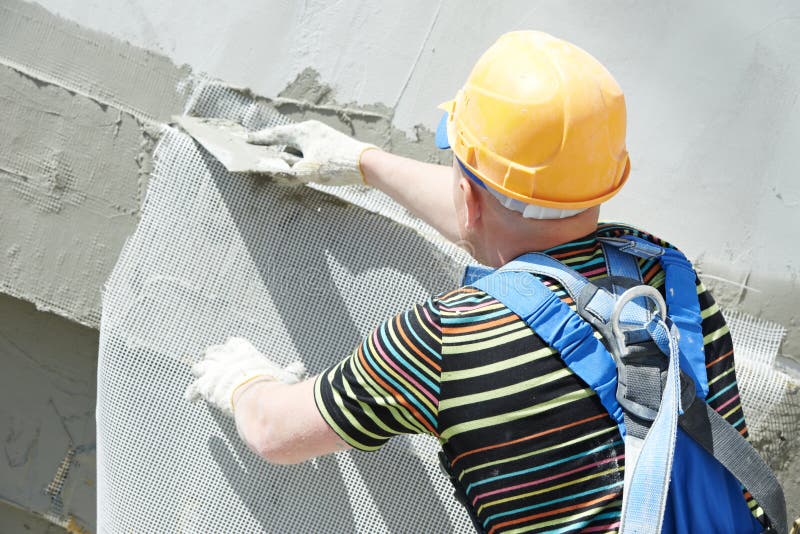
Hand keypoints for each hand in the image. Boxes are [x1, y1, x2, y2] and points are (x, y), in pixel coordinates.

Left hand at [185, 337, 305, 415]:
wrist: (257, 398)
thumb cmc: (272, 387)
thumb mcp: (286, 376)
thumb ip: (292, 370)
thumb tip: (299, 367)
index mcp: (246, 352)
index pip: (234, 343)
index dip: (231, 346)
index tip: (230, 347)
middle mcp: (229, 358)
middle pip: (214, 352)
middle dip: (212, 357)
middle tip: (210, 361)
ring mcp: (215, 371)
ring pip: (202, 366)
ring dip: (201, 371)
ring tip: (199, 373)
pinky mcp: (206, 386)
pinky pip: (195, 388)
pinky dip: (193, 393)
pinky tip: (191, 397)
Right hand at [247, 120, 377, 185]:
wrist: (366, 164)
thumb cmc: (335, 165)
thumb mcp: (305, 170)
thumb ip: (287, 168)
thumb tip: (275, 166)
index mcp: (302, 132)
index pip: (275, 135)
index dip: (260, 139)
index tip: (247, 140)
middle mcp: (312, 129)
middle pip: (287, 140)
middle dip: (277, 149)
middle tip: (264, 156)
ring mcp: (323, 135)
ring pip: (300, 146)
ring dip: (293, 157)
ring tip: (288, 169)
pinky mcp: (331, 143)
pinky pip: (310, 150)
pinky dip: (304, 158)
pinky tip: (306, 170)